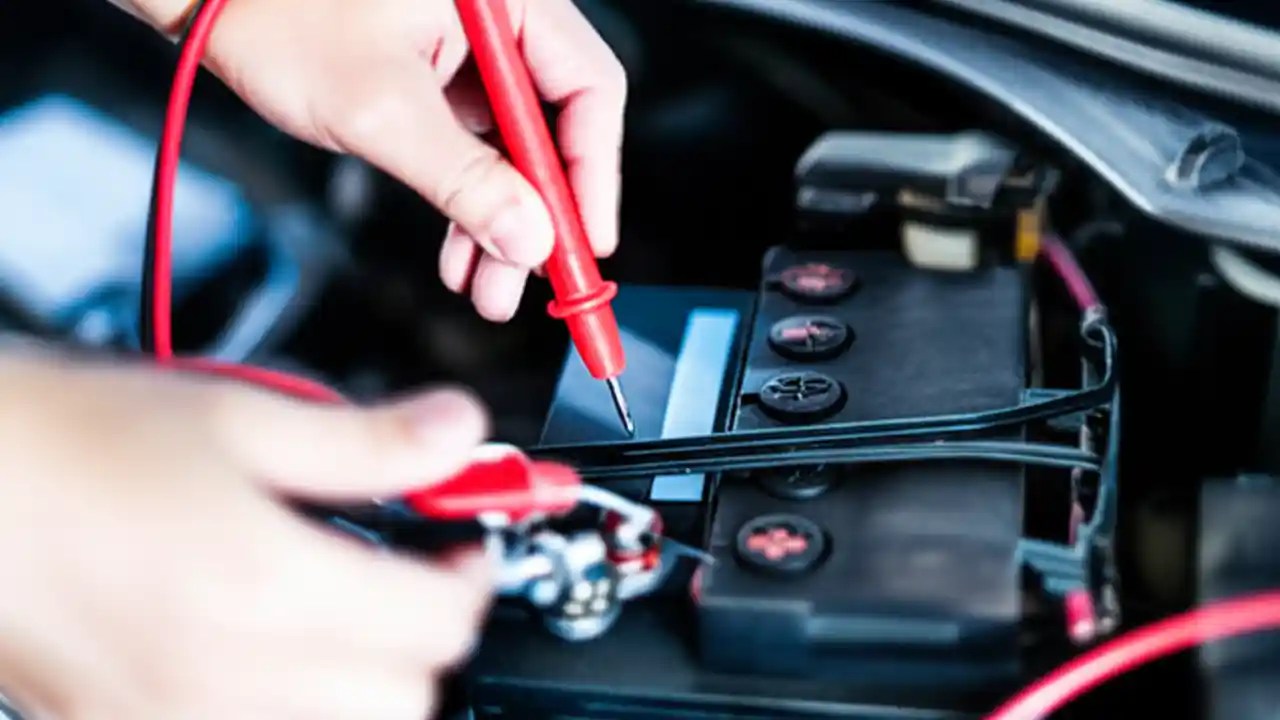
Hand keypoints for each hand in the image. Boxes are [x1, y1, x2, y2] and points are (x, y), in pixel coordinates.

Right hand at [0, 348, 492, 718]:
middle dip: (427, 635)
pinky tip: (271, 645)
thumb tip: (458, 436)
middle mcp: (229, 674)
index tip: (461, 542)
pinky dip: (294, 705)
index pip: (439, 621)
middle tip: (410, 574)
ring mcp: (180, 718)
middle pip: (406, 699)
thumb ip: (370, 441)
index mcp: (266, 586)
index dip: (472, 574)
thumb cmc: (77, 443)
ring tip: (340, 607)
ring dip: (368, 677)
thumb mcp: (241, 417)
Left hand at [135, 0, 625, 321]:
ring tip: (489, 290)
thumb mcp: (381, 112)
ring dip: (503, 222)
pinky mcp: (439, 76)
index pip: (590, 88)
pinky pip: (475, 148)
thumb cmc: (278, 16)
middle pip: (556, 127)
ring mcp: (470, 50)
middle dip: (542, 215)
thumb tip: (531, 240)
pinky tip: (460, 255)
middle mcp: (498, 22)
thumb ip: (465, 180)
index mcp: (505, 0)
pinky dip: (469, 203)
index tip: (585, 244)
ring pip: (514, 149)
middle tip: (537, 283)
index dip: (594, 174)